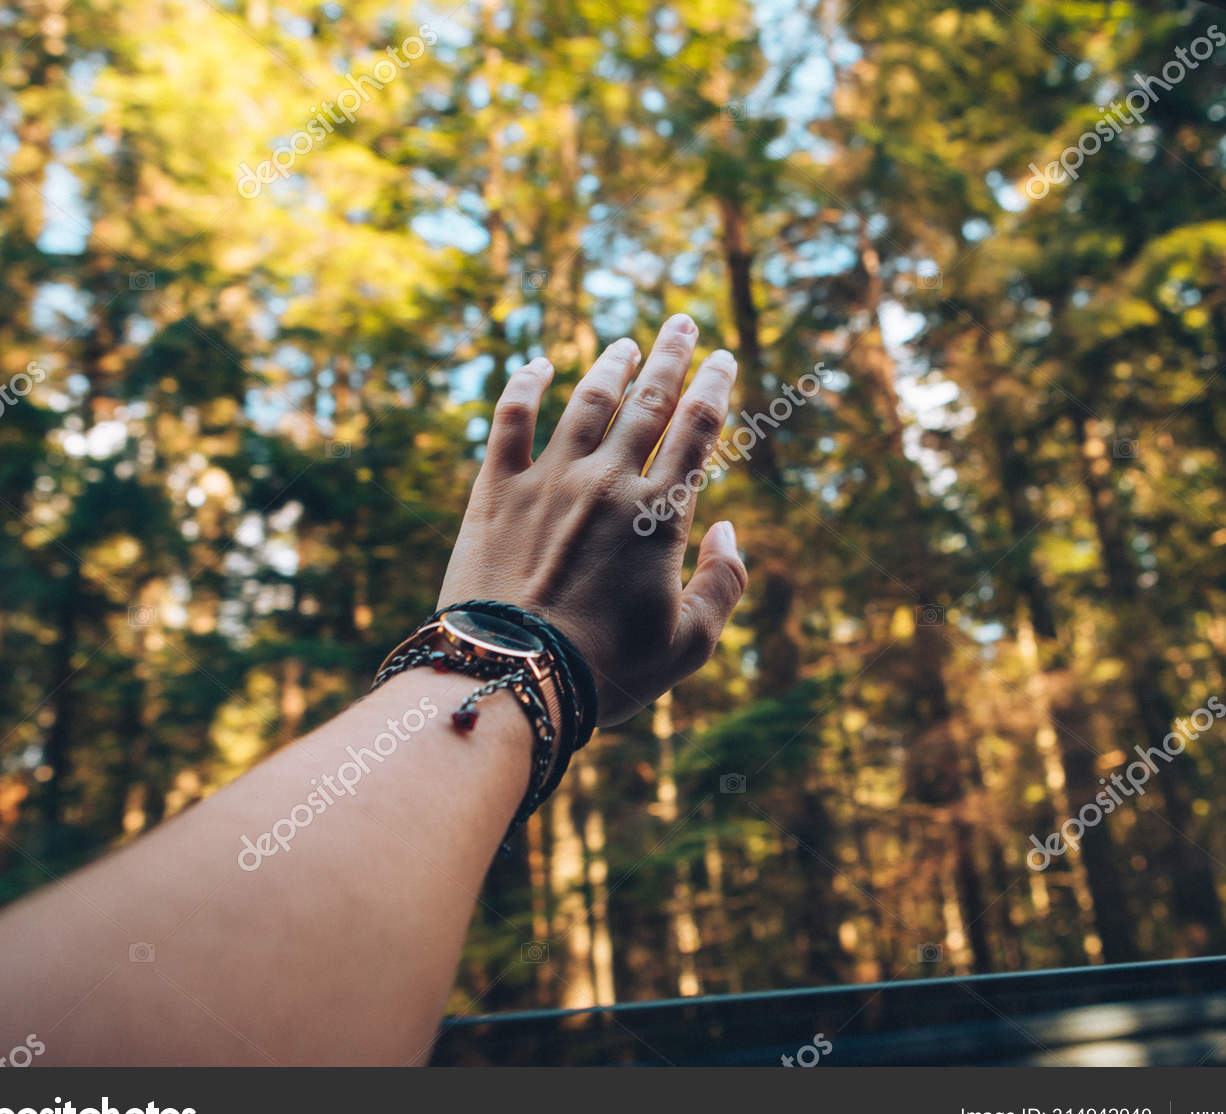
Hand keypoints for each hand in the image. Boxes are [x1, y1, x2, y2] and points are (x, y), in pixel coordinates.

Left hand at [438, 314, 748, 724]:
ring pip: (587, 401)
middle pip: (648, 400)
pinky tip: (537, 365)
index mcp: (662, 515)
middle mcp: (609, 482)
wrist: (514, 678)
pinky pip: (511, 419)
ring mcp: (550, 480)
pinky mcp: (495, 491)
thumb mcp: (689, 644)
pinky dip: (525, 385)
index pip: (698, 431)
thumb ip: (724, 584)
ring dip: (610, 365)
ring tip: (625, 343)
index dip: (714, 387)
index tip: (723, 358)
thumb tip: (730, 530)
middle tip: (682, 323)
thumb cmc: (608, 671)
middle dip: (671, 356)